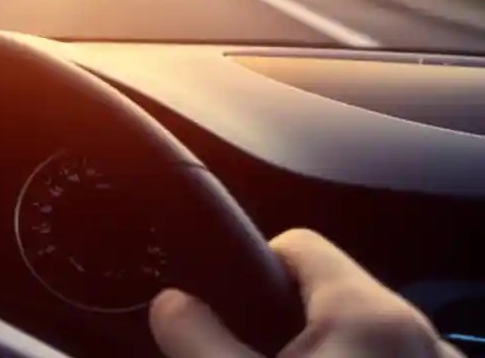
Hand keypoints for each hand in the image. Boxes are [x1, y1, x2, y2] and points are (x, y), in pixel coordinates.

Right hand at [149, 229, 462, 356]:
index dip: (254, 270)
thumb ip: (198, 338)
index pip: (298, 245)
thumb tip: (170, 304)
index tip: (232, 309)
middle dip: (292, 328)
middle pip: (333, 300)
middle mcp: (422, 336)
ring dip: (334, 356)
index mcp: (367, 313)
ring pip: (368, 343)